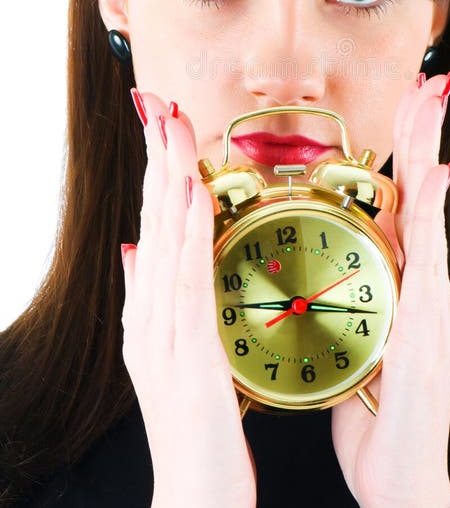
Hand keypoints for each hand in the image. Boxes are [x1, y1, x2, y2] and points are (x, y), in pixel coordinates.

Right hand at [121, 91, 255, 507]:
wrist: (194, 496)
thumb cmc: (195, 425)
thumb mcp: (170, 350)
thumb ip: (152, 296)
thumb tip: (136, 246)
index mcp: (152, 308)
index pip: (154, 223)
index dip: (157, 168)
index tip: (164, 121)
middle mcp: (148, 312)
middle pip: (153, 219)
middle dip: (157, 156)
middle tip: (159, 100)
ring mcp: (161, 331)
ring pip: (165, 239)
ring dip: (168, 178)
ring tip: (170, 126)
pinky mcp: (187, 352)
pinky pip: (186, 280)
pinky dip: (187, 233)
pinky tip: (189, 196)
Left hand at [331, 73, 449, 507]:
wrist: (400, 471)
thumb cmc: (374, 409)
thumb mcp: (351, 340)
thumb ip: (346, 300)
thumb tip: (322, 270)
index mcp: (395, 281)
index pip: (401, 200)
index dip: (405, 151)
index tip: (405, 104)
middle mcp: (420, 281)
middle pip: (422, 190)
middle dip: (423, 132)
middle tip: (427, 80)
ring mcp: (430, 298)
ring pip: (429, 208)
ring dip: (429, 150)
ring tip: (430, 99)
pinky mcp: (429, 323)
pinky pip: (429, 255)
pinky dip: (432, 211)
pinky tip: (436, 174)